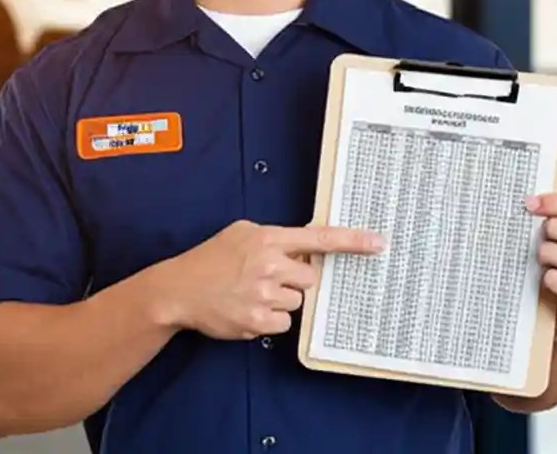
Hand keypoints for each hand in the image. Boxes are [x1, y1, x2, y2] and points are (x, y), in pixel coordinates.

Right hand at [155, 220, 384, 339]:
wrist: (178, 289)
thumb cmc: (209, 260)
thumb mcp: (240, 233)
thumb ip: (273, 238)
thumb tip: (303, 250)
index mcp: (267, 238)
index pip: (319, 238)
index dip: (353, 241)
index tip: (378, 243)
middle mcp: (269, 264)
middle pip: (309, 279)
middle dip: (293, 280)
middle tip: (266, 278)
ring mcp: (264, 294)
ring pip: (296, 303)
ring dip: (278, 301)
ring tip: (248, 294)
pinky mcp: (257, 321)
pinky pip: (284, 324)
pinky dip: (269, 320)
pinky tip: (246, 309)